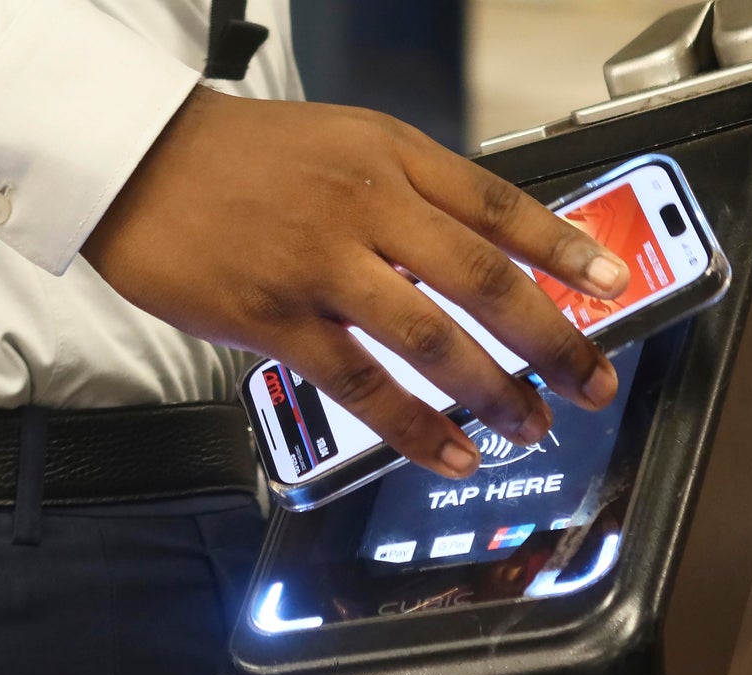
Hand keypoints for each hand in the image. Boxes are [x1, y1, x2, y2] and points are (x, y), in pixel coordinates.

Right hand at [82, 87, 629, 477]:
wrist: (139, 158)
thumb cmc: (245, 154)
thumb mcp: (346, 144)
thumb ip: (413, 192)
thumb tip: (482, 249)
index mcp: (391, 158)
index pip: (500, 206)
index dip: (564, 250)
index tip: (612, 284)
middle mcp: (368, 206)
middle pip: (485, 280)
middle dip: (553, 340)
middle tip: (592, 380)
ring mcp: (322, 263)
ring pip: (432, 339)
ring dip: (493, 393)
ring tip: (528, 428)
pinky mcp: (275, 317)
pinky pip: (360, 384)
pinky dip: (413, 429)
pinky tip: (446, 454)